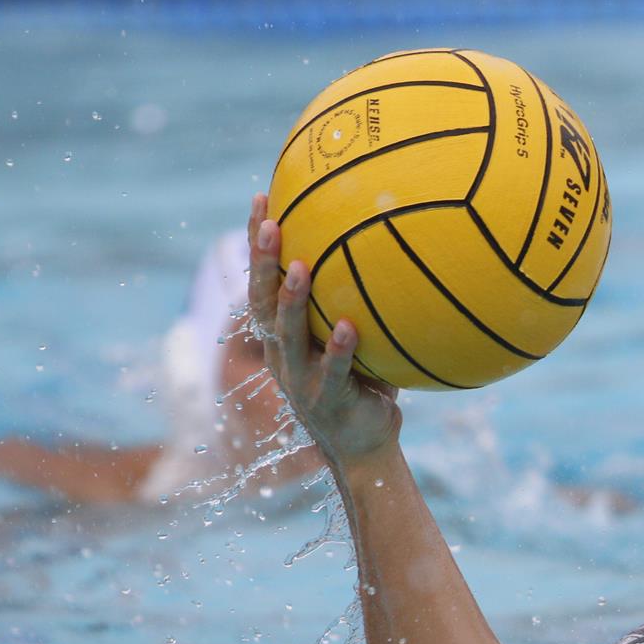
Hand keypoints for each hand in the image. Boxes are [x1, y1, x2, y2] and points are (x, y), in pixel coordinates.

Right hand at [246, 195, 401, 470]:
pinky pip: (334, 371)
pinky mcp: (328, 401)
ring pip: (289, 335)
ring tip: (298, 267)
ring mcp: (301, 379)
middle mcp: (282, 353)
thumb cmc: (364, 381)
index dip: (256, 244)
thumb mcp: (354, 336)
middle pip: (262, 301)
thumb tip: (387, 243)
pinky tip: (350, 326)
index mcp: (282, 335)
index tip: (262, 198)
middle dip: (262, 260)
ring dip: (292, 300)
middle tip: (269, 222)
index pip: (261, 280)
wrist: (366, 445)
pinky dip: (340, 349)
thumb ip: (356, 298)